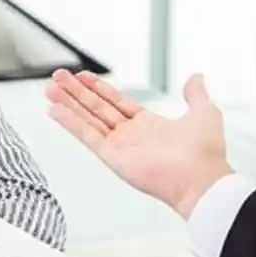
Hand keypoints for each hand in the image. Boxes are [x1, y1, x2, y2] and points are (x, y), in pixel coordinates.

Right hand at [46, 69, 232, 217]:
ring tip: (50, 88)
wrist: (201, 179)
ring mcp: (120, 146)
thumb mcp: (204, 113)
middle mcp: (131, 136)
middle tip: (58, 77)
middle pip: (97, 108)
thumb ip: (195, 94)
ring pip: (88, 119)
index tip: (84, 77)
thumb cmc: (206, 153)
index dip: (100, 89)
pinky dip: (69, 122)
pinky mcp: (112, 156)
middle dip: (77, 92)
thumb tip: (196, 77)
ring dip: (68, 103)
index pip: (117, 103)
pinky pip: (87, 135)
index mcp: (149, 126)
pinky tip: (54, 110)